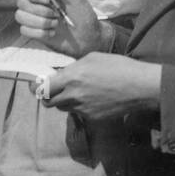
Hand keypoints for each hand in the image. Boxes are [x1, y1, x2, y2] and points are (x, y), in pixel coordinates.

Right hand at [15, 0, 103, 56]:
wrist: (89, 38)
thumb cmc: (85, 16)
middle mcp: (38, 4)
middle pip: (21, 2)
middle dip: (39, 10)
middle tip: (56, 14)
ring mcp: (35, 19)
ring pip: (20, 16)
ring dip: (39, 22)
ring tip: (55, 24)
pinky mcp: (34, 32)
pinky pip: (24, 30)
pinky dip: (39, 33)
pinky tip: (52, 33)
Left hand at [40, 53, 162, 120]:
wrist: (140, 86)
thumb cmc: (119, 67)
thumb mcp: (92, 58)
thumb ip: (73, 67)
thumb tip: (63, 73)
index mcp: (72, 77)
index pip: (43, 88)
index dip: (36, 88)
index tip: (35, 86)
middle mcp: (74, 95)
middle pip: (49, 102)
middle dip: (47, 97)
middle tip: (50, 91)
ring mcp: (83, 108)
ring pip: (63, 108)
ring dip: (63, 101)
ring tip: (75, 92)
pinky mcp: (93, 117)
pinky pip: (79, 113)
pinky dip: (79, 107)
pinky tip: (91, 98)